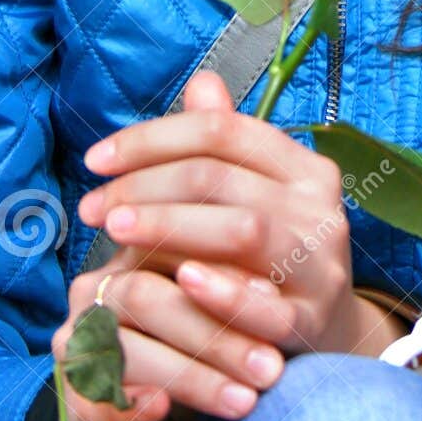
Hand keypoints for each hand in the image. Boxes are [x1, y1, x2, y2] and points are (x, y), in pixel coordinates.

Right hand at [53, 241, 287, 420]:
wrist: (159, 418)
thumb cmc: (205, 351)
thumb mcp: (228, 317)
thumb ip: (238, 294)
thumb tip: (270, 296)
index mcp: (135, 255)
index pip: (171, 249)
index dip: (223, 273)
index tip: (275, 302)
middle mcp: (99, 290)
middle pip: (147, 296)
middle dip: (214, 334)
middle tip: (270, 367)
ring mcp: (78, 343)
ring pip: (127, 348)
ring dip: (190, 376)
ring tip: (244, 400)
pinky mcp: (73, 398)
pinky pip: (93, 400)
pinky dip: (129, 406)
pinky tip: (163, 409)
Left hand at [76, 69, 396, 364]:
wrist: (326, 338)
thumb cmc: (270, 261)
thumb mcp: (255, 198)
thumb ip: (227, 149)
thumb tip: (202, 82)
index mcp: (303, 169)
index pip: (223, 130)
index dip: (153, 137)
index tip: (95, 161)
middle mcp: (318, 208)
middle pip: (222, 176)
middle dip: (145, 186)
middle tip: (95, 208)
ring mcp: (320, 265)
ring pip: (243, 228)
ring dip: (170, 226)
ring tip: (116, 232)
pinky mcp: (310, 321)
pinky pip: (266, 305)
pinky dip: (222, 291)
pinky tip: (179, 281)